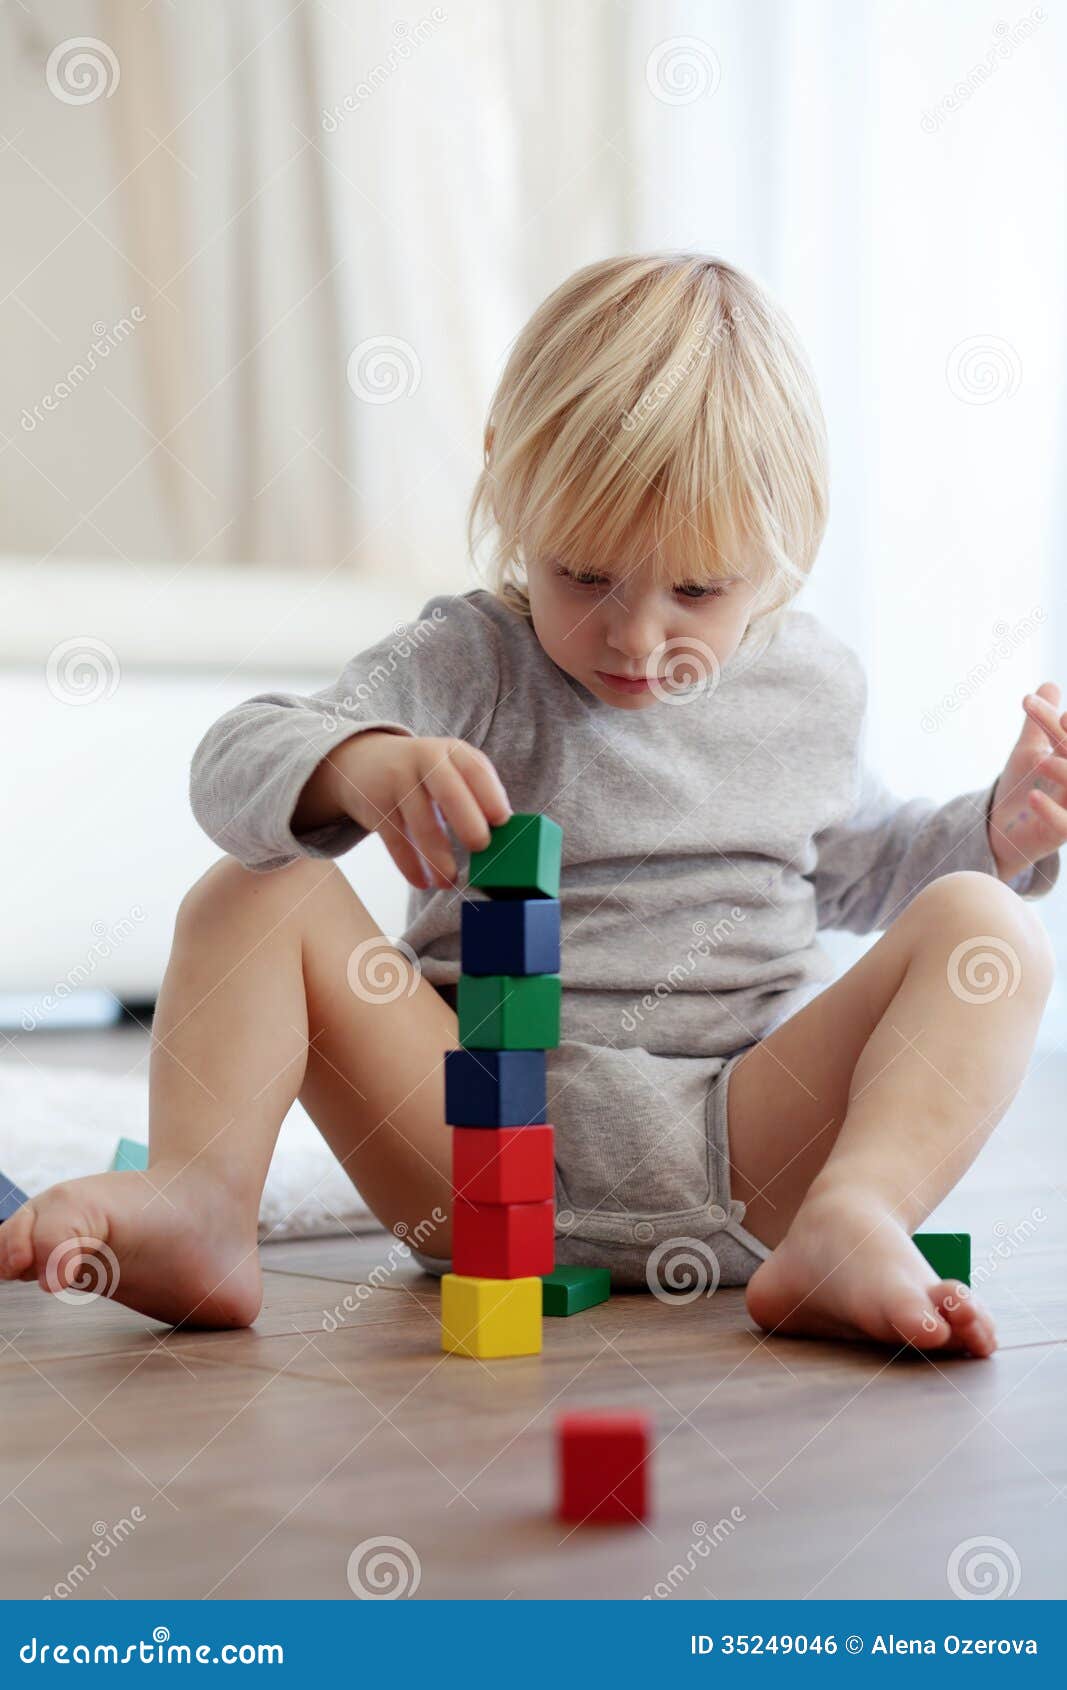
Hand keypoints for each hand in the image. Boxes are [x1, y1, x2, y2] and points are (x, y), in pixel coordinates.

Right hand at [336, 731, 511, 889]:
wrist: (365, 761)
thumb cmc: (425, 774)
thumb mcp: (450, 767)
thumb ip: (477, 792)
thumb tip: (505, 835)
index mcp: (452, 752)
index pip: (476, 770)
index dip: (491, 795)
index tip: (502, 821)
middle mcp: (425, 761)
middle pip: (449, 793)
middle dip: (469, 822)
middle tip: (481, 848)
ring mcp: (398, 782)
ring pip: (422, 824)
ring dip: (437, 858)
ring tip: (448, 882)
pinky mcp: (376, 806)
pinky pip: (396, 840)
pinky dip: (410, 866)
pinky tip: (423, 882)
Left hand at [988, 681, 1066, 881]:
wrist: (1001, 830)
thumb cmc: (1022, 787)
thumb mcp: (1030, 750)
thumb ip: (1041, 722)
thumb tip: (1049, 685)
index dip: (1057, 723)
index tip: (1033, 703)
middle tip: (1062, 719)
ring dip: (1065, 772)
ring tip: (1040, 760)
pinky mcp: (1059, 835)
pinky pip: (1064, 825)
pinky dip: (1051, 811)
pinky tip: (1033, 797)